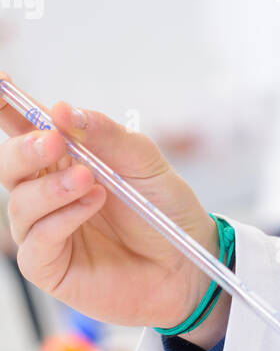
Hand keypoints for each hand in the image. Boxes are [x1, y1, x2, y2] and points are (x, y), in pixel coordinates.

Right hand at [0, 77, 221, 332]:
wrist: (189, 262)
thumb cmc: (166, 209)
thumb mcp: (144, 161)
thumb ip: (105, 134)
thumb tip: (62, 110)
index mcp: (65, 159)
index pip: (25, 128)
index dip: (8, 106)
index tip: (2, 85)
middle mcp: (48, 192)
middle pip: (10, 164)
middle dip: (24, 149)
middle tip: (53, 142)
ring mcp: (46, 229)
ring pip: (19, 203)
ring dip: (51, 188)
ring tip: (89, 181)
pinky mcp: (50, 266)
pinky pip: (36, 241)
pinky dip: (60, 219)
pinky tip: (91, 205)